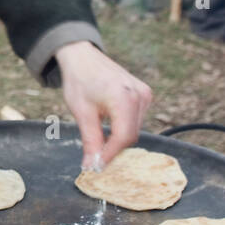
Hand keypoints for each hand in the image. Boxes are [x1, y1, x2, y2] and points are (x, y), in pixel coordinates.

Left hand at [55, 40, 152, 170]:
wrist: (83, 57)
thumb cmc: (79, 81)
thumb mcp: (82, 113)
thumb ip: (91, 141)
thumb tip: (93, 166)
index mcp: (123, 97)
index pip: (123, 136)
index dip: (110, 154)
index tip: (98, 166)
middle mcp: (139, 94)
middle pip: (131, 135)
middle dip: (114, 148)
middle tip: (96, 158)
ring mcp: (144, 93)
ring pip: (134, 129)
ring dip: (118, 138)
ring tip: (99, 139)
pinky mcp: (145, 93)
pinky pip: (136, 119)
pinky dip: (123, 127)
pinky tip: (109, 124)